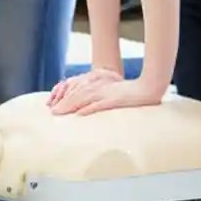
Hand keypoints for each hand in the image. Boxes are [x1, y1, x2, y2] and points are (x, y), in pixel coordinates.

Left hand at [50, 75, 165, 115]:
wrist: (149, 89)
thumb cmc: (131, 95)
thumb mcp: (112, 96)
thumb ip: (98, 101)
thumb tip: (83, 112)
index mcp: (100, 86)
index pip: (78, 91)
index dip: (65, 99)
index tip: (53, 108)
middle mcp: (101, 87)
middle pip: (78, 94)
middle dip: (64, 103)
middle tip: (52, 112)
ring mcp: (107, 93)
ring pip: (85, 98)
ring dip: (71, 105)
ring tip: (59, 113)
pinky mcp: (115, 99)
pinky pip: (100, 104)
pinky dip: (89, 108)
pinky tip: (80, 114)